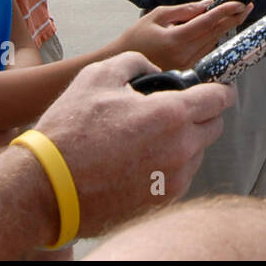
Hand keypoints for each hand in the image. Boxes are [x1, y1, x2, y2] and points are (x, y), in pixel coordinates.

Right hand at [30, 53, 235, 236]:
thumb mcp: (98, 76)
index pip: (218, 99)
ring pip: (197, 154)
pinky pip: (180, 177)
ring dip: (184, 142)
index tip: (215, 89)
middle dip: (201, 114)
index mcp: (171, 115)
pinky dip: (170, 166)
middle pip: (214, 127)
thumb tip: (153, 69)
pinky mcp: (160, 202)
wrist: (46, 186)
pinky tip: (140, 160)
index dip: (219, 90)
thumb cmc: (70, 130)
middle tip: (175, 110)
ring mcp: (173, 180)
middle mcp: (180, 150)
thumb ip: (136, 63)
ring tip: (148, 138)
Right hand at [115, 0, 249, 71]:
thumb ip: (184, 10)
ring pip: (213, 43)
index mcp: (175, 40)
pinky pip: (206, 52)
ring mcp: (186, 67)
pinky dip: (213, 39)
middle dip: (233, 19)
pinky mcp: (187, 73)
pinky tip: (217, 29)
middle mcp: (184, 56)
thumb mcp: (157, 16)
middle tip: (246, 7)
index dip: (225, 12)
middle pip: (215, 34)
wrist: (120, 64)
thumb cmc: (135, 38)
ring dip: (224, 29)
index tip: (239, 3)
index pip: (207, 23)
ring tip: (235, 14)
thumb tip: (208, 5)